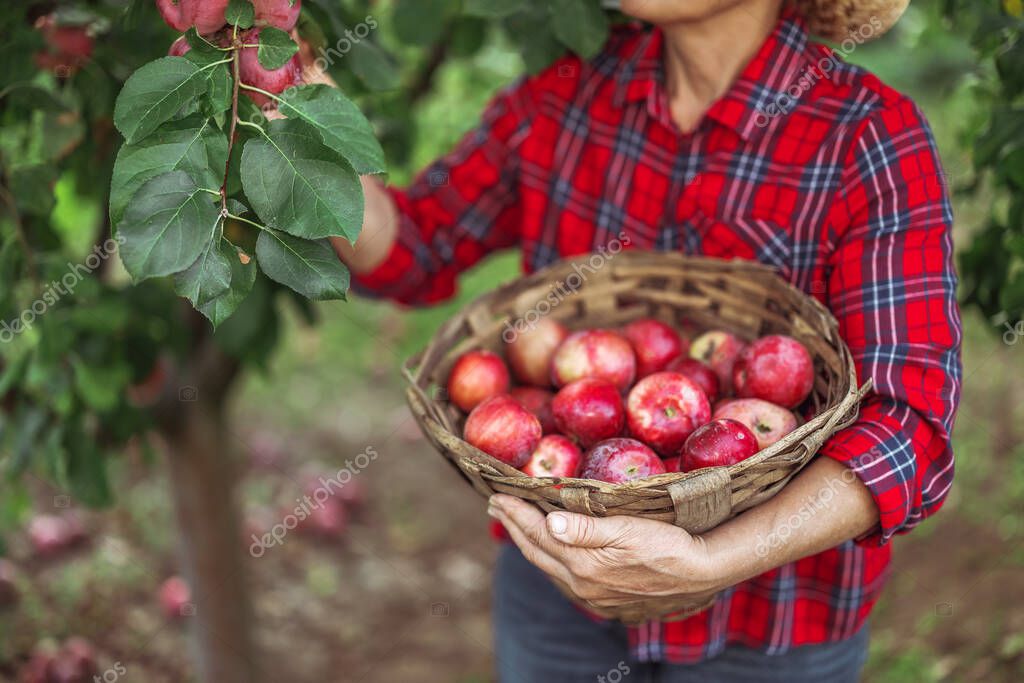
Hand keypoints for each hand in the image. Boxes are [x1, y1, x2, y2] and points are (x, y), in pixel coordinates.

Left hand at [487, 494, 725, 608]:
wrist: (701, 573)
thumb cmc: (668, 543)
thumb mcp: (628, 529)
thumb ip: (587, 528)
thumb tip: (549, 522)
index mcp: (583, 565)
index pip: (538, 533)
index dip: (516, 512)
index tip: (498, 494)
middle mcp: (582, 585)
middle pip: (537, 552)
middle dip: (514, 527)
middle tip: (496, 506)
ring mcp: (593, 596)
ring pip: (549, 567)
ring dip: (530, 543)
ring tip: (516, 524)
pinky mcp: (606, 600)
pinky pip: (566, 579)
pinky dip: (550, 559)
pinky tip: (551, 551)